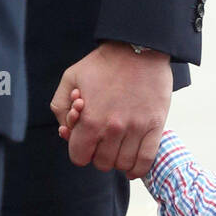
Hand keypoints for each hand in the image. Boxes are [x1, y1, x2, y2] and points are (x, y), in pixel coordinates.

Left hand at [50, 40, 171, 177]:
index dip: (80, 151)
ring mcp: (136, 129)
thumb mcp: (70, 78)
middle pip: (102, 164)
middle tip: (103, 140)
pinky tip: (132, 164)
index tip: (85, 142)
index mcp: (90, 120)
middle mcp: (113, 129)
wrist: (138, 47)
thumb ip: (59, 107)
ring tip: (117, 146)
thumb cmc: (103, 63)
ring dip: (117, 160)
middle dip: (99, 154)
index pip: (79, 158)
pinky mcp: (155, 127)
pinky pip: (145, 162)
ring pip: (122, 165)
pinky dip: (137, 168)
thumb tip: (65, 133)